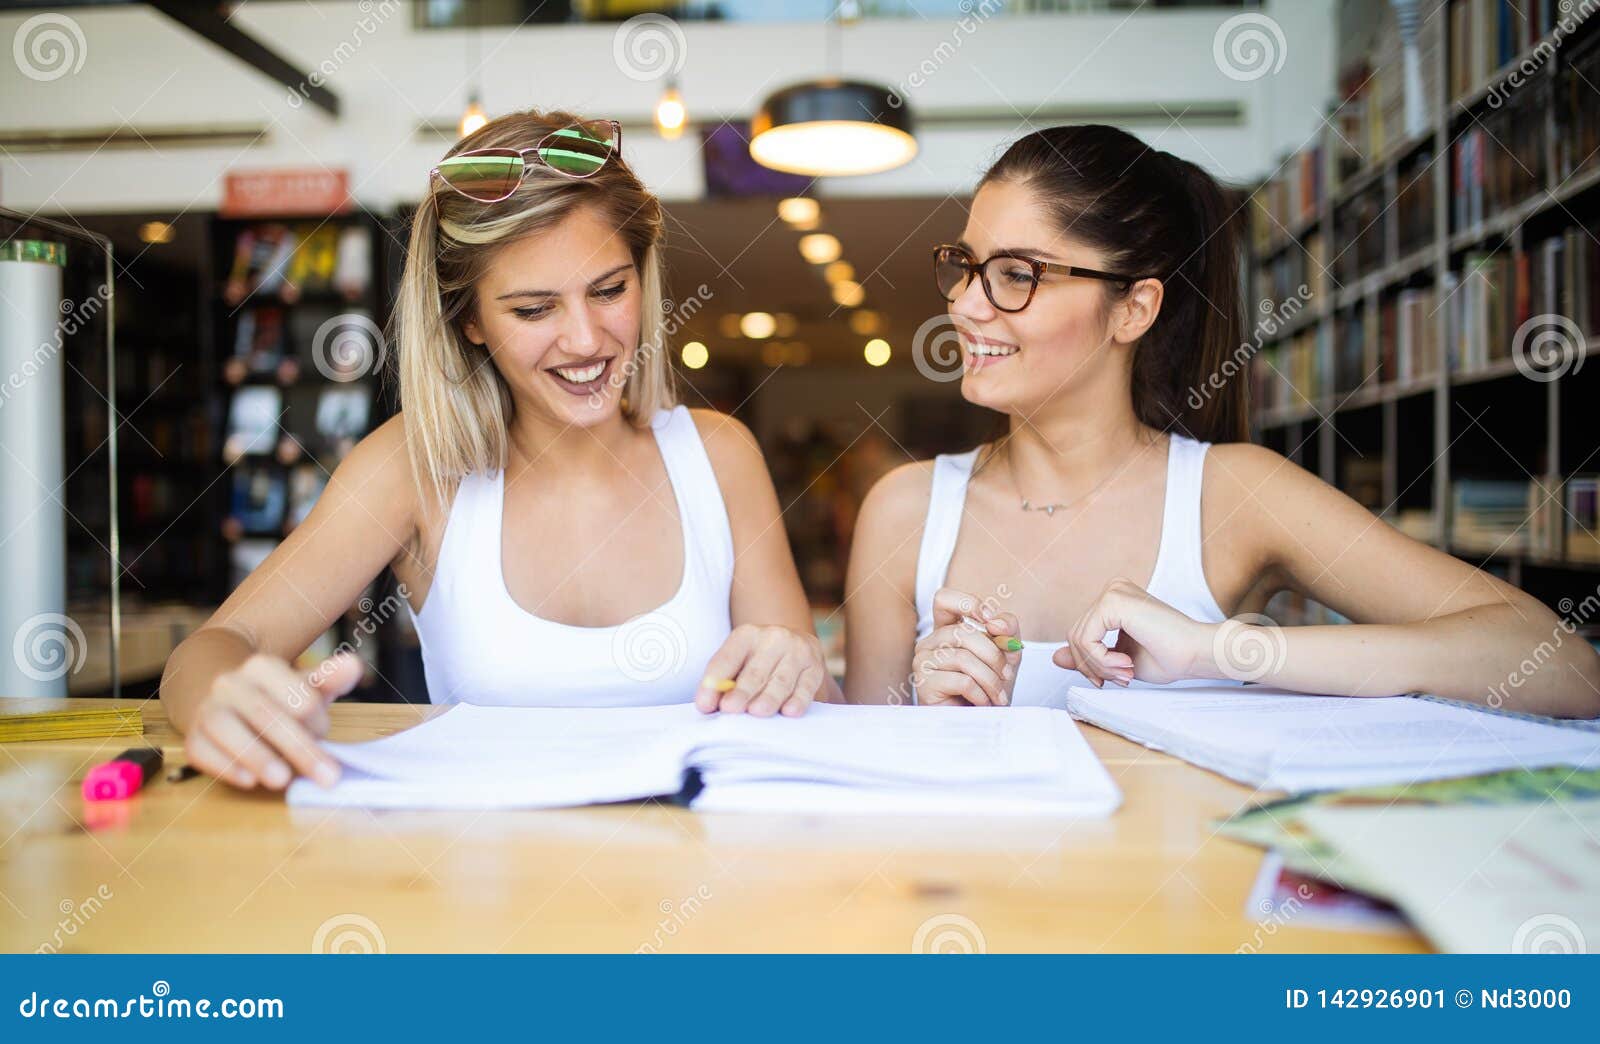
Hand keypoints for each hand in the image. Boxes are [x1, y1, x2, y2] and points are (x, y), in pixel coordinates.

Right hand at [182, 651, 362, 789]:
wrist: (223, 700)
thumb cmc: (276, 699)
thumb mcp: (305, 687)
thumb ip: (329, 681)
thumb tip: (353, 665)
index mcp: (263, 667)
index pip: (296, 695)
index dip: (316, 720)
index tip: (327, 737)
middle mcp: (231, 683)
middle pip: (266, 715)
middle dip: (299, 748)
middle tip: (328, 777)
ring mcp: (208, 709)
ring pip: (228, 729)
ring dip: (257, 756)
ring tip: (283, 781)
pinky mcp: (193, 737)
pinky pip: (203, 750)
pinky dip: (225, 767)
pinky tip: (248, 781)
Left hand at [695, 624, 827, 716]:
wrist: (794, 645)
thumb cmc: (757, 660)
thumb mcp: (737, 661)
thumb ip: (722, 681)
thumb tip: (708, 705)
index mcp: (746, 635)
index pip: (726, 660)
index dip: (714, 683)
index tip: (704, 705)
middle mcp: (774, 638)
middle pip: (754, 671)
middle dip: (742, 692)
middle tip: (730, 709)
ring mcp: (797, 652)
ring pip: (781, 681)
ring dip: (768, 698)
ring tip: (757, 712)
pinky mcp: (815, 668)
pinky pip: (806, 687)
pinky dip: (798, 700)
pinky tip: (789, 711)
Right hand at [910, 587, 1021, 706]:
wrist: (980, 723)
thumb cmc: (989, 687)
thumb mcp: (1006, 652)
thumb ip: (1007, 628)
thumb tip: (996, 623)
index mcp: (946, 629)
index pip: (944, 598)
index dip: (967, 603)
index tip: (991, 621)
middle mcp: (930, 642)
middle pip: (962, 632)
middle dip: (993, 655)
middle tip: (1007, 675)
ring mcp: (923, 662)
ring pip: (962, 658)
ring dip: (990, 679)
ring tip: (998, 695)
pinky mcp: (924, 683)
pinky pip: (961, 681)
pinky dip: (980, 693)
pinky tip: (983, 702)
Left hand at [1052, 579, 1211, 686]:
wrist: (1199, 653)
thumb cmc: (1170, 656)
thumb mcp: (1117, 660)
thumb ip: (1088, 656)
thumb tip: (1055, 657)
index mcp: (1114, 600)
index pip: (1080, 634)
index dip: (1088, 663)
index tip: (1109, 679)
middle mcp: (1113, 589)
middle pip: (1075, 636)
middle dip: (1093, 666)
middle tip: (1121, 678)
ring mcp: (1113, 591)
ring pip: (1079, 639)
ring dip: (1100, 666)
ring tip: (1126, 672)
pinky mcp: (1114, 600)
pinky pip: (1087, 639)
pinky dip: (1101, 660)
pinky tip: (1126, 664)